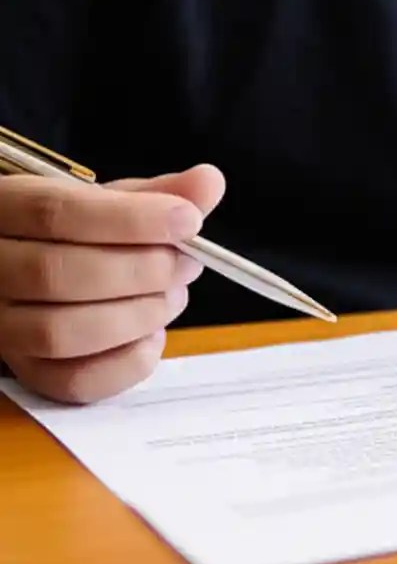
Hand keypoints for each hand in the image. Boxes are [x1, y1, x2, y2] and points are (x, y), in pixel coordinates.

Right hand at [0, 165, 224, 402]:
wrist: (39, 271)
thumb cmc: (77, 234)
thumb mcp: (109, 202)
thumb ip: (158, 193)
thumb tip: (208, 181)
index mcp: (2, 208)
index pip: (55, 212)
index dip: (131, 219)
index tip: (188, 220)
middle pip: (56, 274)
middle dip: (142, 271)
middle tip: (186, 265)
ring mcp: (0, 326)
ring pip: (62, 331)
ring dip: (138, 315)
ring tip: (172, 295)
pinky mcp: (27, 372)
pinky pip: (75, 381)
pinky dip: (129, 361)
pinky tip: (152, 334)